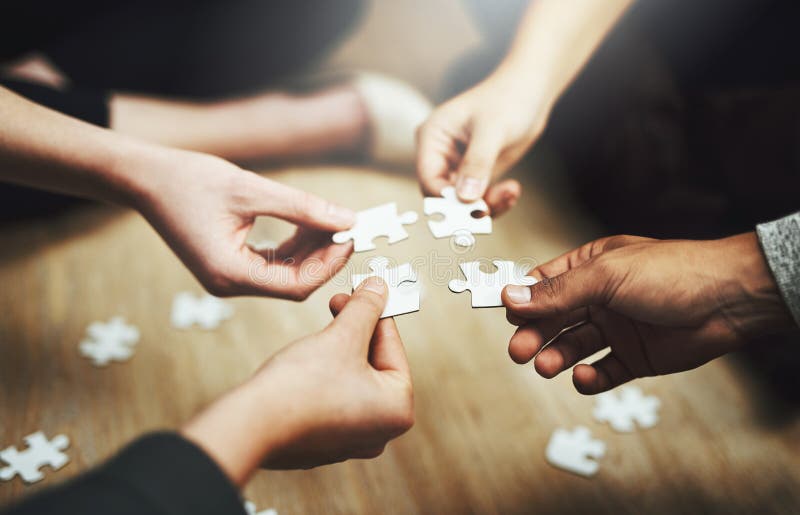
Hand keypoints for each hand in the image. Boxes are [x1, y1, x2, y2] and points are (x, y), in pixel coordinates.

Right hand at [129, 147, 354, 298]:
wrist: (145, 178)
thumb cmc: (189, 179)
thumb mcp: (252, 189)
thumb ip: (302, 207)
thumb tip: (348, 220)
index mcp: (229, 274)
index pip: (297, 285)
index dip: (329, 264)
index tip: (350, 236)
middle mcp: (229, 284)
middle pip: (294, 283)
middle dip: (324, 256)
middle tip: (348, 226)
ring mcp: (228, 277)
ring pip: (286, 274)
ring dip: (311, 250)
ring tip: (330, 220)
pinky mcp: (229, 265)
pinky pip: (272, 263)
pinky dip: (294, 246)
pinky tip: (308, 222)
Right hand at [182, 277, 413, 482]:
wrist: (251, 425)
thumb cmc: (301, 388)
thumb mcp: (342, 336)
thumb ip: (366, 309)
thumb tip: (378, 289)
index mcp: (397, 410)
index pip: (393, 347)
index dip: (376, 313)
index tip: (365, 292)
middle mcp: (380, 432)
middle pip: (374, 364)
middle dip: (356, 332)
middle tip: (340, 303)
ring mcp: (351, 440)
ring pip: (353, 379)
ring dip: (340, 351)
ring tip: (322, 331)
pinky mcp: (325, 442)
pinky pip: (334, 398)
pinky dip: (326, 376)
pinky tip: (309, 360)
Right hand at [416, 76, 550, 214]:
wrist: (531, 91)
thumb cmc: (508, 99)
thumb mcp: (492, 130)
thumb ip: (477, 163)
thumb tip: (465, 198)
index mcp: (432, 137)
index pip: (429, 178)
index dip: (447, 199)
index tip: (474, 207)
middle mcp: (440, 154)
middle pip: (443, 195)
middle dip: (468, 206)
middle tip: (493, 209)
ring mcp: (458, 165)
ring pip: (463, 202)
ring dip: (487, 205)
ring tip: (511, 193)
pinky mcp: (476, 174)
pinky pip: (480, 198)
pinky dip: (496, 200)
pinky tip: (512, 190)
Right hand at [501, 233, 794, 393]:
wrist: (729, 301)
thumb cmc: (672, 272)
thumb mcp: (606, 276)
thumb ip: (557, 291)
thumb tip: (511, 297)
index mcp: (591, 267)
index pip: (545, 283)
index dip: (524, 300)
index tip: (505, 315)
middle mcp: (601, 297)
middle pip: (555, 318)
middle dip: (535, 334)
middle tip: (519, 350)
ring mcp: (617, 327)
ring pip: (575, 345)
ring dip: (557, 356)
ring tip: (546, 366)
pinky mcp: (635, 357)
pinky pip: (603, 370)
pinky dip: (589, 377)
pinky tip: (583, 376)